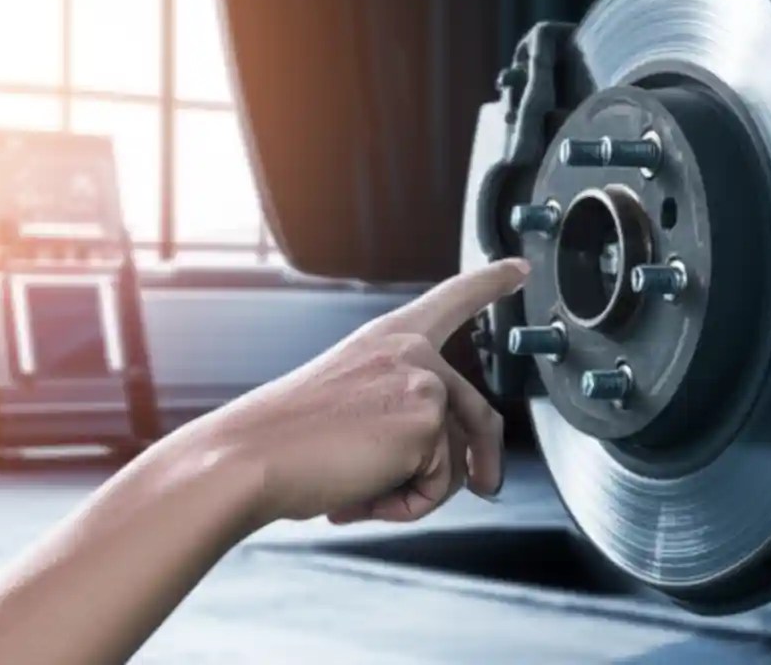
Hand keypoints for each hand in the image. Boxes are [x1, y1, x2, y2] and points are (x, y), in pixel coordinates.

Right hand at [190, 258, 529, 524]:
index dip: (490, 282)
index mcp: (387, 339)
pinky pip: (438, 486)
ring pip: (455, 462)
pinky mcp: (426, 421)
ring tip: (357, 487)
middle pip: (478, 414)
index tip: (520, 266)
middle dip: (482, 464)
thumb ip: (403, 420)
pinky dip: (405, 506)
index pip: (450, 300)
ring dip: (415, 492)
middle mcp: (412, 352)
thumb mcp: (352, 411)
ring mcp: (423, 383)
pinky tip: (359, 494)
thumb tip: (464, 474)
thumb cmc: (288, 442)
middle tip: (485, 488)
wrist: (250, 457)